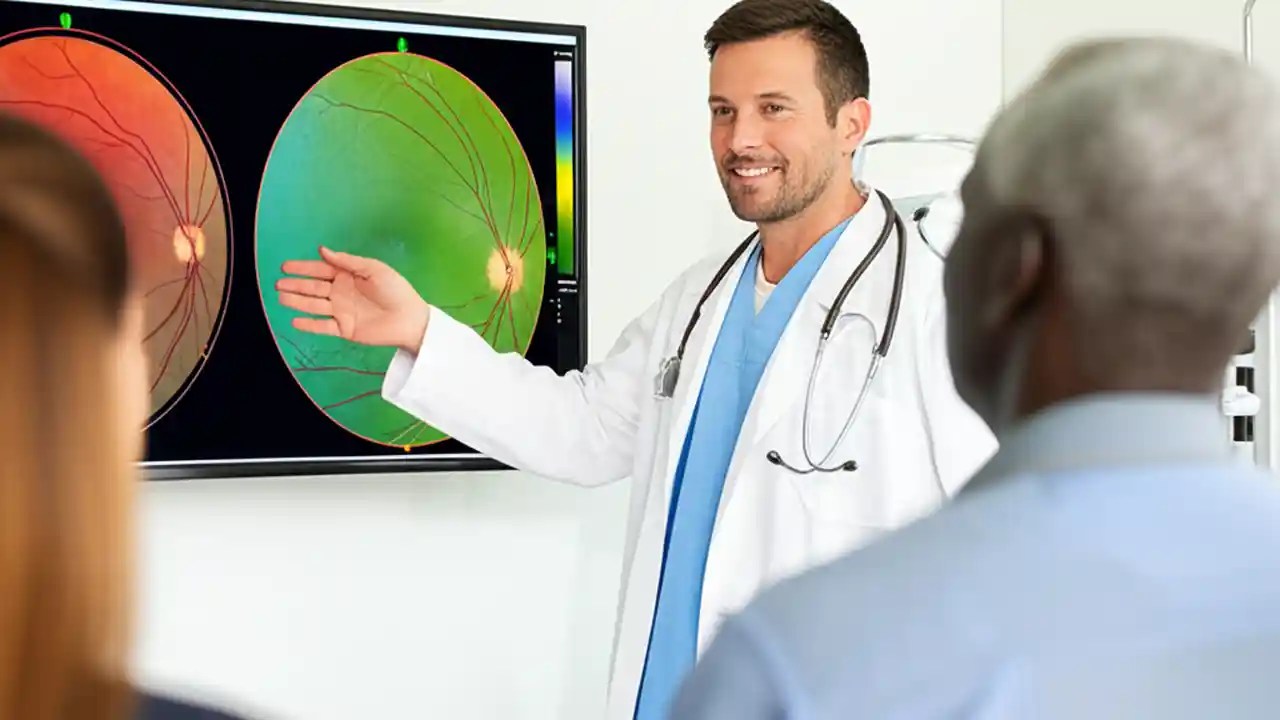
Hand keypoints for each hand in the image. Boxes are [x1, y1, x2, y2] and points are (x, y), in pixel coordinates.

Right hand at [276, 246, 430, 353]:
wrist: (410, 318)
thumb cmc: (396, 290)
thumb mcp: (374, 269)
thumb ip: (347, 261)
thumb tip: (322, 250)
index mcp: (348, 276)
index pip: (321, 270)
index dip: (303, 268)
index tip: (285, 266)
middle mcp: (341, 293)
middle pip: (313, 288)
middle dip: (296, 285)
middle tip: (278, 283)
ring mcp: (341, 311)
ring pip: (314, 306)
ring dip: (297, 302)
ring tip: (281, 298)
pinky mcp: (345, 329)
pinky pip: (323, 326)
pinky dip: (309, 325)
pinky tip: (295, 321)